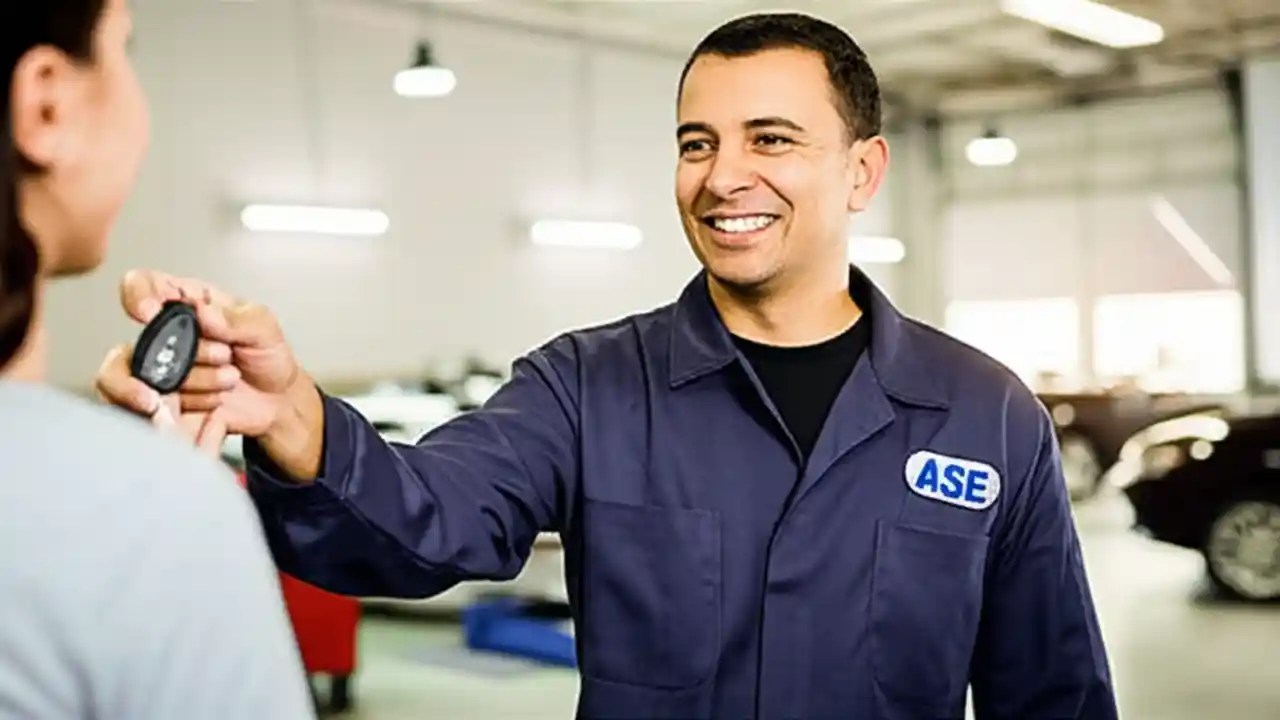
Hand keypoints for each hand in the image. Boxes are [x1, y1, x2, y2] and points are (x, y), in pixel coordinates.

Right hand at [95, 269, 303, 438]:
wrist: (277, 402)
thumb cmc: (268, 357)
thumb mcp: (265, 329)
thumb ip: (238, 319)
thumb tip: (204, 311)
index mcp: (187, 303)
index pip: (142, 285)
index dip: (137, 295)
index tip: (151, 313)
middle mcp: (166, 335)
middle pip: (133, 342)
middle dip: (179, 356)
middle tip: (223, 355)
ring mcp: (160, 371)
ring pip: (141, 379)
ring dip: (190, 382)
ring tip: (229, 378)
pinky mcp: (163, 403)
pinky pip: (152, 408)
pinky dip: (188, 405)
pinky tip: (216, 400)